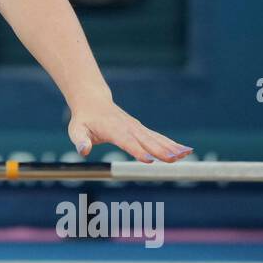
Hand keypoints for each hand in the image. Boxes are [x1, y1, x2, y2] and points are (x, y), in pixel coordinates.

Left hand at [67, 98, 192, 163]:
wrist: (93, 101)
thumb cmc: (84, 119)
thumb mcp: (76, 130)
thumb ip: (80, 141)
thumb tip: (83, 151)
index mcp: (112, 129)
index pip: (126, 141)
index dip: (138, 151)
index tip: (149, 160)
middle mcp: (127, 127)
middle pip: (146, 140)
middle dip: (161, 150)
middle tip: (175, 159)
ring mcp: (136, 127)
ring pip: (156, 138)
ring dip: (171, 146)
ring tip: (186, 154)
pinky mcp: (141, 129)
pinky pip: (158, 137)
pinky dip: (172, 143)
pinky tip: (185, 150)